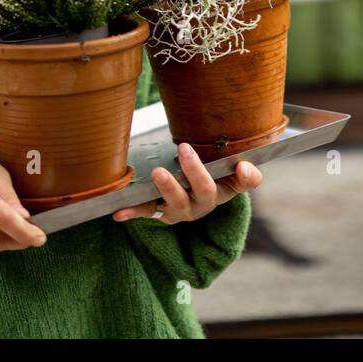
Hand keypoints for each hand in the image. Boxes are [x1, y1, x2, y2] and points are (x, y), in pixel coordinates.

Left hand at [112, 142, 262, 225]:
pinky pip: (146, 212)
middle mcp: (201, 204)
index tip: (240, 165)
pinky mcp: (160, 212)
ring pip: (175, 203)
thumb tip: (244, 166)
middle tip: (184, 148)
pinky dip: (132, 212)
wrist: (193, 197)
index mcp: (221, 191)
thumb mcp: (231, 174)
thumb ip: (244, 170)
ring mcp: (180, 210)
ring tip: (158, 173)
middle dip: (193, 172)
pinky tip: (118, 213)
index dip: (243, 177)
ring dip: (166, 188)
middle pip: (203, 192)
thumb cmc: (213, 178)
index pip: (241, 184)